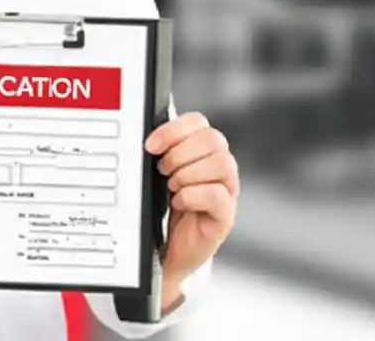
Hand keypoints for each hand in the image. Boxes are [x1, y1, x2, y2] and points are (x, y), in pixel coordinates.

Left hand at [145, 112, 238, 311]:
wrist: (165, 251)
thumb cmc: (162, 210)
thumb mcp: (157, 177)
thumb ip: (159, 155)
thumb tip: (148, 141)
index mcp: (202, 151)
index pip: (199, 123)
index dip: (174, 129)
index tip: (151, 146)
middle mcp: (219, 168)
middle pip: (213, 139)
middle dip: (180, 152)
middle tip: (162, 169)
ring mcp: (226, 192)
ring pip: (222, 164)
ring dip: (188, 173)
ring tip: (172, 186)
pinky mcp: (224, 216)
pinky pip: (218, 196)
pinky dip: (193, 195)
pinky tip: (178, 202)